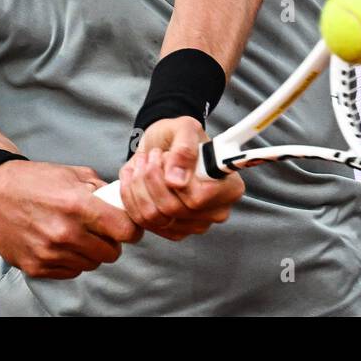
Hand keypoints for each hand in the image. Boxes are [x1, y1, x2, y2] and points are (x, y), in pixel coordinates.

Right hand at [0, 160, 141, 278]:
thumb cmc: (34, 181)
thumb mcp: (72, 173)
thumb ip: (100, 190)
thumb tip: (122, 203)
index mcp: (77, 205)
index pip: (125, 230)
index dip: (131, 229)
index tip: (128, 227)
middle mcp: (64, 232)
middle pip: (111, 253)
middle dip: (111, 242)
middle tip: (102, 231)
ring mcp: (49, 253)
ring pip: (92, 264)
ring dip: (91, 252)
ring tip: (78, 235)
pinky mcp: (36, 267)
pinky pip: (71, 272)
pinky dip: (72, 261)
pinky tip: (61, 244)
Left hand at [120, 116, 244, 240]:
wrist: (164, 146)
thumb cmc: (179, 136)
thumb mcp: (184, 128)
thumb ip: (184, 149)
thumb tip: (176, 180)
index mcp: (229, 188)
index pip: (198, 198)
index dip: (176, 179)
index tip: (166, 155)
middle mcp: (216, 212)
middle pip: (172, 210)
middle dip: (151, 178)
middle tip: (151, 155)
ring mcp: (194, 226)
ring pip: (153, 217)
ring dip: (138, 186)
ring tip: (142, 164)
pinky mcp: (173, 232)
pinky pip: (142, 222)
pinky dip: (131, 197)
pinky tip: (135, 178)